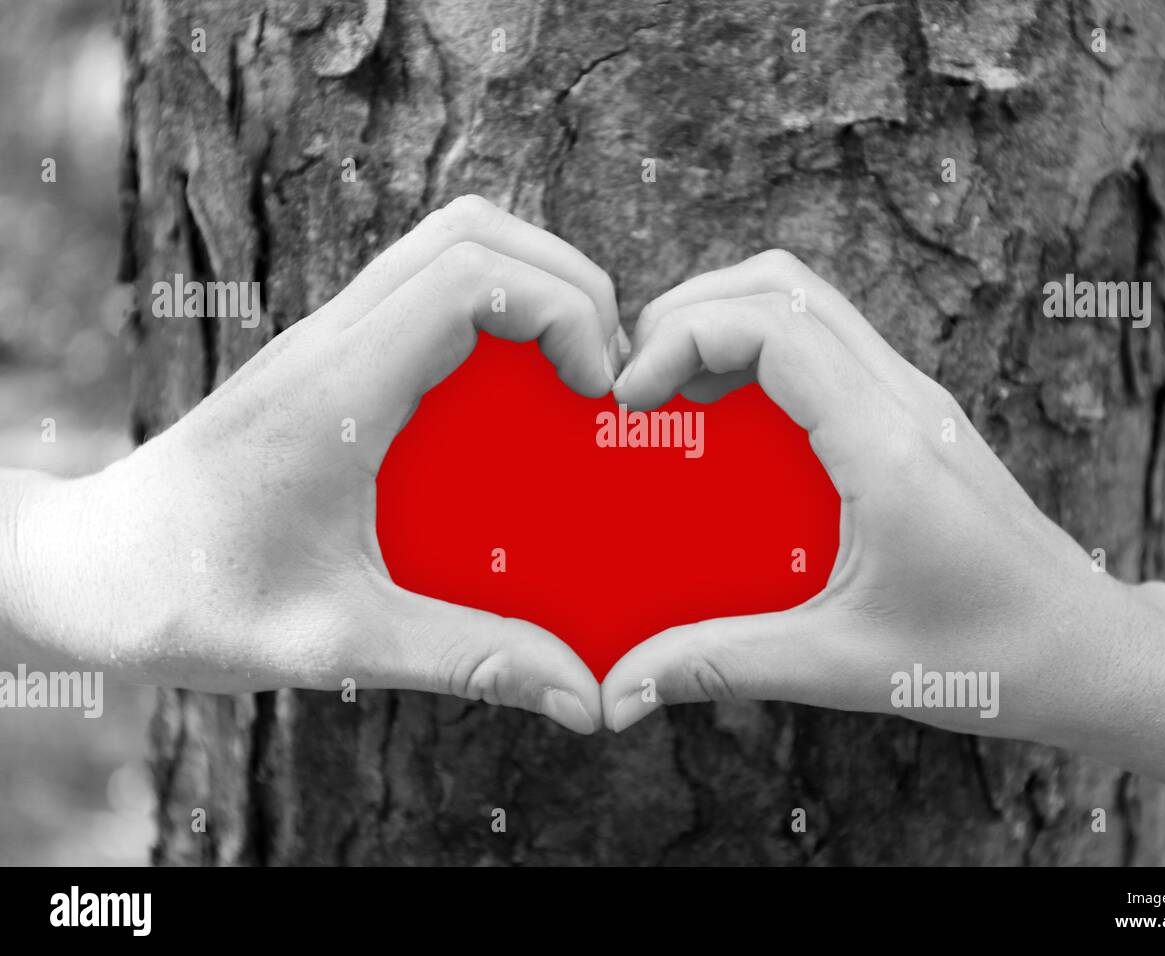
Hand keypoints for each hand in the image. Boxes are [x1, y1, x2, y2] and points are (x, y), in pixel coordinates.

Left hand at [12, 195, 623, 733]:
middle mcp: (330, 340)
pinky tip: (510, 402)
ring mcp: (323, 337)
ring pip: (448, 243)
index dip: (564, 307)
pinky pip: (425, 288)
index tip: (598, 390)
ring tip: (573, 375)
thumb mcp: (338, 643)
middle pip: (472, 229)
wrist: (87, 569)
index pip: (471, 274)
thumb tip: (582, 698)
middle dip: (568, 279)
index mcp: (337, 391)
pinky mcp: (323, 355)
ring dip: (532, 284)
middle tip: (603, 374)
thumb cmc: (193, 603)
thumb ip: (468, 660)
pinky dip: (493, 311)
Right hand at [601, 250, 1115, 735]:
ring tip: (671, 386)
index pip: (773, 324)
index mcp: (887, 449)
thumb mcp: (843, 667)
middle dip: (689, 309)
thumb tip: (622, 688)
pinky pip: (830, 338)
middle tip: (634, 380)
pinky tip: (731, 414)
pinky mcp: (920, 413)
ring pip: (809, 297)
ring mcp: (918, 398)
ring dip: (727, 317)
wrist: (1089, 650)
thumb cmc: (989, 658)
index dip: (682, 336)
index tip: (630, 398)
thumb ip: (723, 665)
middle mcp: (907, 400)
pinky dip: (764, 345)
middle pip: (783, 282)